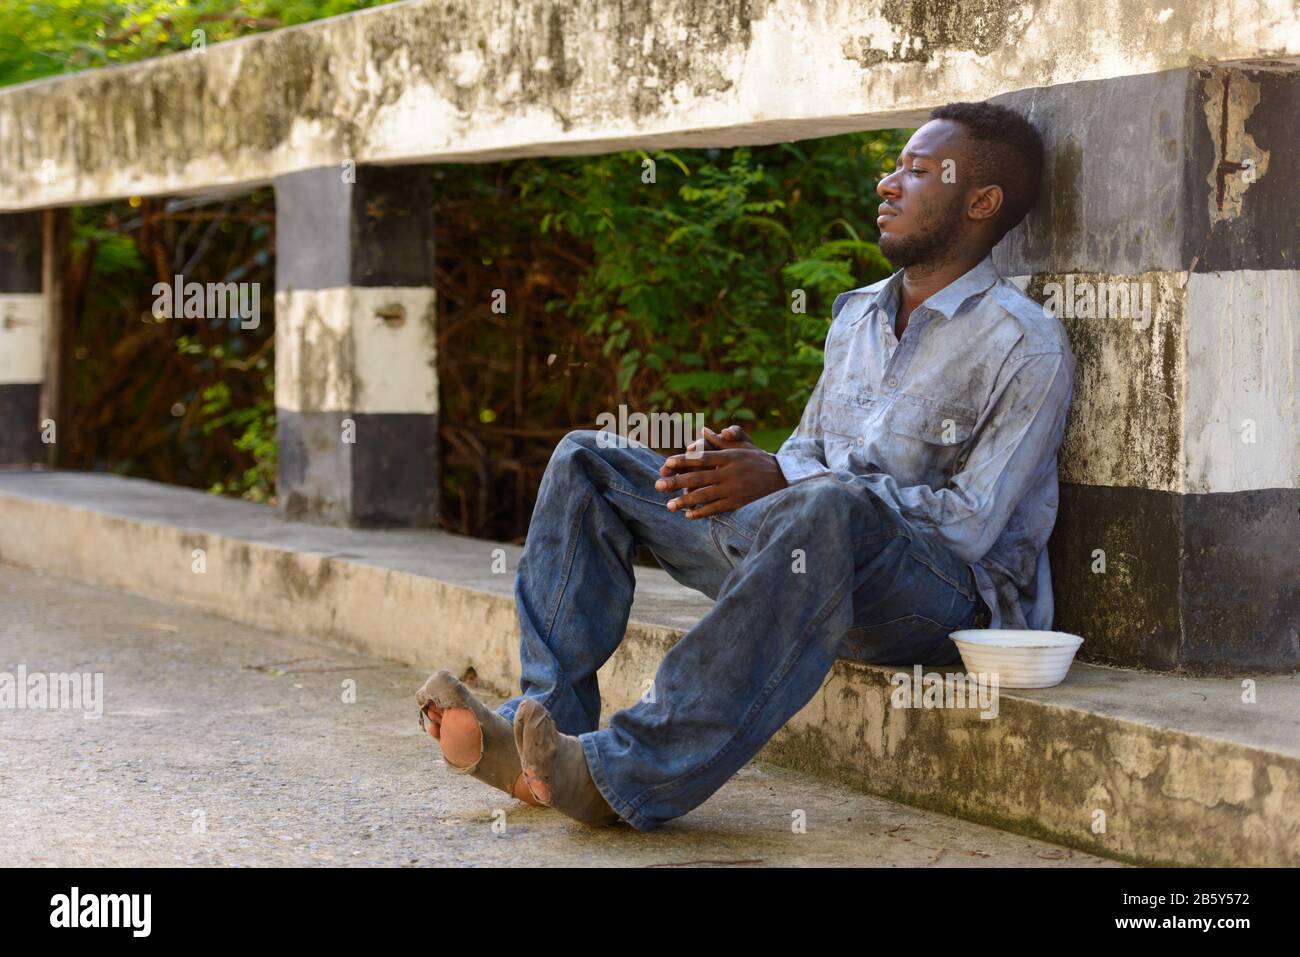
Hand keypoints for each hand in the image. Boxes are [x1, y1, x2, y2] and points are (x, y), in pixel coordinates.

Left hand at [655, 425, 787, 518]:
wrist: (783, 478)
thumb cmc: (759, 460)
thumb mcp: (742, 446)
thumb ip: (721, 441)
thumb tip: (703, 431)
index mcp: (729, 457)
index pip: (702, 458)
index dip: (683, 461)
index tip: (666, 463)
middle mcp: (729, 473)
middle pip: (698, 478)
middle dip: (676, 482)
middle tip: (658, 486)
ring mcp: (733, 489)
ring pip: (705, 496)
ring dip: (685, 501)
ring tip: (669, 505)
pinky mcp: (738, 503)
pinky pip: (717, 509)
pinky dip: (702, 512)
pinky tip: (688, 515)